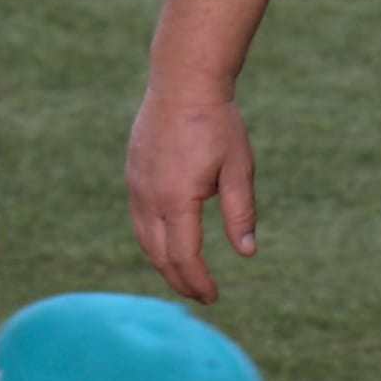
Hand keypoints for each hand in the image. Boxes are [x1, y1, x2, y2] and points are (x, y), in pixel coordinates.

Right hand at [126, 86, 257, 302]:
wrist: (183, 84)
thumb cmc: (218, 124)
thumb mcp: (239, 168)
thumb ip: (241, 213)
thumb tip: (247, 253)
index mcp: (177, 200)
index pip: (184, 256)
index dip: (198, 281)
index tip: (214, 296)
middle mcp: (149, 198)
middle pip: (160, 255)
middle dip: (181, 280)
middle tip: (202, 296)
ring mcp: (136, 187)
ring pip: (145, 240)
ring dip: (164, 263)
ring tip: (186, 276)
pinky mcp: (133, 176)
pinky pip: (139, 220)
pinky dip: (154, 241)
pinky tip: (170, 244)